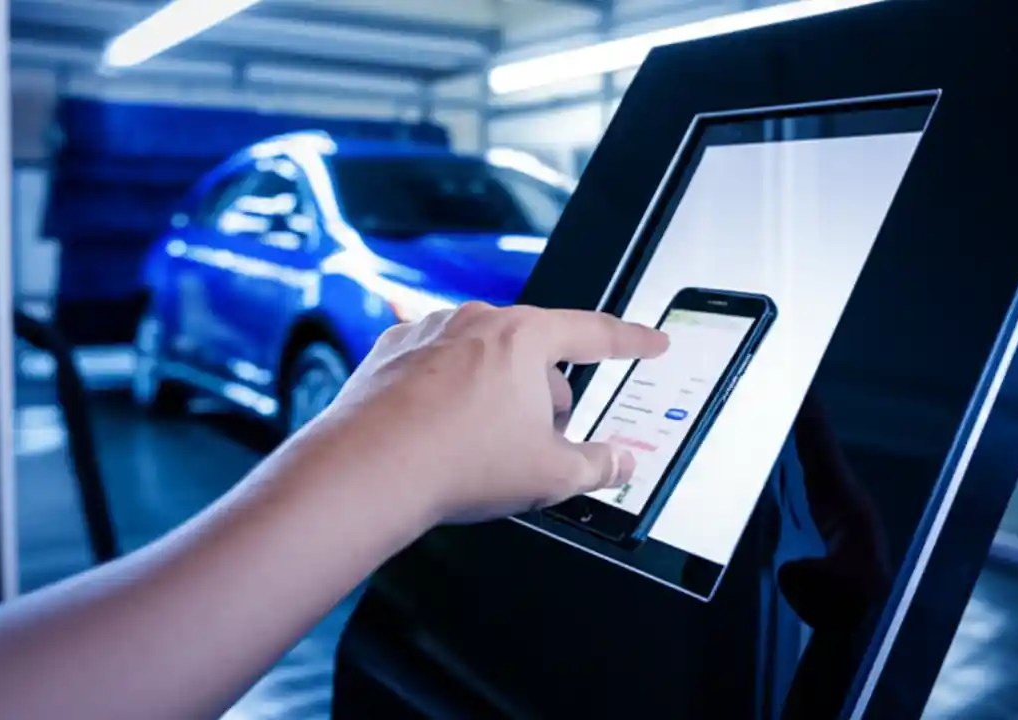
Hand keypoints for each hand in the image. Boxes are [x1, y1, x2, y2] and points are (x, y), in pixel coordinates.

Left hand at [309, 302, 668, 525]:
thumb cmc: (454, 463)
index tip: (650, 341)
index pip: (596, 333)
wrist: (367, 470)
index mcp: (525, 338)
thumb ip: (598, 465)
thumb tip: (619, 462)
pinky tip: (443, 433)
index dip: (632, 341)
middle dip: (546, 397)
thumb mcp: (550, 475)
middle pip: (536, 354)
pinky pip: (439, 368)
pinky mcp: (391, 353)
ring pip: (485, 360)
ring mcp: (429, 333)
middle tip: (541, 444)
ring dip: (496, 395)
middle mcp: (476, 322)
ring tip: (482, 447)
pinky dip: (449, 396)